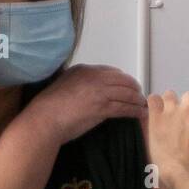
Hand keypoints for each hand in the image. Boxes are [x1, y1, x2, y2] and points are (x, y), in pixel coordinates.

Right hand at [20, 64, 147, 144]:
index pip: (112, 72)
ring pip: (127, 94)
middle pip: (124, 80)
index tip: (128, 87)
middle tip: (140, 96)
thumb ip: (78, 82)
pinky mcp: (103, 107)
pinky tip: (140, 114)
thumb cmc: (49, 106)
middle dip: (135, 88)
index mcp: (84, 69)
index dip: (123, 80)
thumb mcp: (64, 84)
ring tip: (143, 106)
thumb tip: (87, 88)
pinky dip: (136, 111)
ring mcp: (100, 91)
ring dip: (138, 100)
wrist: (44, 118)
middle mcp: (94, 77)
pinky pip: (125, 108)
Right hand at [145, 90, 188, 181]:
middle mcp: (171, 107)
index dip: (159, 105)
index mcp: (156, 116)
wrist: (187, 170)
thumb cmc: (166, 164)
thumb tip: (158, 121)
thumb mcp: (151, 144)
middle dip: (175, 105)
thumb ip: (153, 127)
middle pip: (171, 95)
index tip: (163, 113)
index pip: (154, 98)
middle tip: (180, 120)